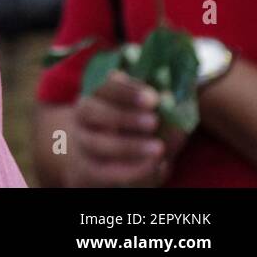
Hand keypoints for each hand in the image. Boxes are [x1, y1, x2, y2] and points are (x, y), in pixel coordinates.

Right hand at [67, 71, 187, 186]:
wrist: (110, 161)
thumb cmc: (137, 131)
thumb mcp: (152, 119)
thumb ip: (162, 113)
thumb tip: (173, 105)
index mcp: (98, 95)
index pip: (104, 85)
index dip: (127, 90)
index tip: (154, 98)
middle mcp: (84, 116)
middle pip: (90, 110)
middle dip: (122, 115)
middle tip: (154, 121)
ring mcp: (83, 143)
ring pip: (96, 143)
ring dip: (128, 145)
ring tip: (158, 148)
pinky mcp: (88, 169)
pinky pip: (104, 171)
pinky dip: (130, 170)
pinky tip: (152, 165)